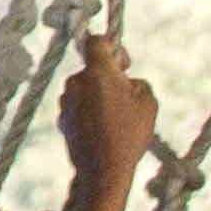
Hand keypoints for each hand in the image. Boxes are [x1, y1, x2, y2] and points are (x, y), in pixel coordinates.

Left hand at [58, 36, 158, 210]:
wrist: (103, 170)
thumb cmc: (128, 135)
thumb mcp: (148, 103)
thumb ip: (138, 82)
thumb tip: (126, 80)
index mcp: (97, 72)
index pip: (96, 41)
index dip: (112, 47)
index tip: (124, 64)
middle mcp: (76, 80)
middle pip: (93, 67)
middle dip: (108, 77)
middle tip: (125, 98)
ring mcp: (66, 98)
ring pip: (86, 87)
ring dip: (99, 95)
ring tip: (116, 119)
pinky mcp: (62, 115)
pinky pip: (79, 104)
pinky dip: (89, 110)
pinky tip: (103, 129)